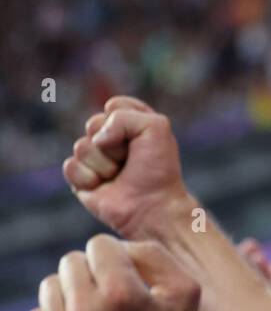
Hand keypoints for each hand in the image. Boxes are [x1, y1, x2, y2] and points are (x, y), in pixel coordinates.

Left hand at [27, 235, 205, 310]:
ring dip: (71, 294)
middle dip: (92, 273)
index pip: (98, 245)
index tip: (127, 277)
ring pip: (49, 287)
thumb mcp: (185, 289)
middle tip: (112, 296)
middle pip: (70, 262)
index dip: (117, 257)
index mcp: (122, 295)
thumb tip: (114, 248)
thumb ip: (151, 253)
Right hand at [63, 96, 191, 240]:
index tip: (143, 137)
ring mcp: (94, 158)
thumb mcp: (155, 127)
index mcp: (132, 122)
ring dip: (104, 163)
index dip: (126, 120)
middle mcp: (111, 138)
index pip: (114, 105)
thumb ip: (124, 116)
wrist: (152, 205)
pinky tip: (103, 186)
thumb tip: (95, 139)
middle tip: (130, 159)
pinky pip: (71, 166)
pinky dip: (89, 177)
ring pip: (81, 146)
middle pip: (94, 123)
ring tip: (119, 174)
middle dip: (114, 143)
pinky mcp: (80, 178)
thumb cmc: (158, 167)